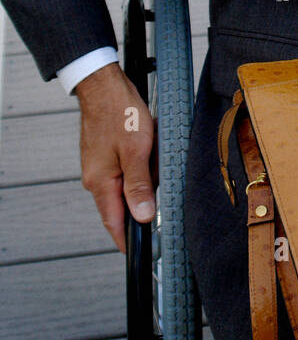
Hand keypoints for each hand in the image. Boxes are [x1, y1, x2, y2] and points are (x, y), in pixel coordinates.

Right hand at [76, 62, 154, 251]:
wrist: (104, 85)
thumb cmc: (118, 113)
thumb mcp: (136, 151)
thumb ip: (138, 186)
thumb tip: (142, 216)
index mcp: (101, 183)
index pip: (114, 224)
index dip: (128, 242)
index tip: (142, 254)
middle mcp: (97, 179)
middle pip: (125, 204)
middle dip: (145, 199)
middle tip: (158, 186)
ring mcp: (101, 167)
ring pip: (130, 184)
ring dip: (145, 177)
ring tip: (153, 156)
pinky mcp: (107, 155)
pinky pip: (129, 168)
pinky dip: (141, 163)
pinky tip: (148, 147)